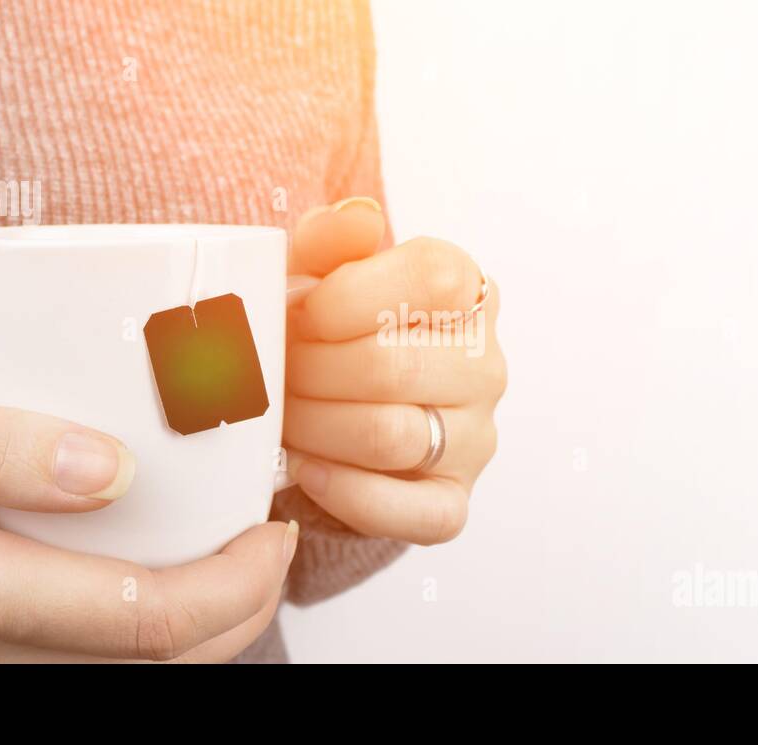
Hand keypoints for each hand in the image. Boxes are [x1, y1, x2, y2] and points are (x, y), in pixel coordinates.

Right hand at [0, 396, 297, 661]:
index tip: (269, 530)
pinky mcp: (5, 682)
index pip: (145, 617)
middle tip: (272, 546)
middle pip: (164, 665)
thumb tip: (111, 468)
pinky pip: (110, 679)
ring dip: (215, 632)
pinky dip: (167, 646)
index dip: (235, 584)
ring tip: (243, 568)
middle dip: (244, 608)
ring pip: (143, 682)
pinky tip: (182, 594)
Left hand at [284, 198, 505, 544]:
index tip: (299, 314)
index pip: (432, 277)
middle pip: (393, 364)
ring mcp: (477, 437)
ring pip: (389, 435)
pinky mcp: (454, 500)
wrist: (342, 407)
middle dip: (310, 370)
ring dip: (313, 426)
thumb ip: (330, 239)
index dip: (347, 297)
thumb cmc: (332, 332)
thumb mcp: (321, 273)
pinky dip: (346, 492)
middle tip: (272, 373)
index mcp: (469, 293)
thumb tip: (358, 219)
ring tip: (280, 416)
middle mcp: (485, 365)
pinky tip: (306, 468)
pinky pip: (412, 511)